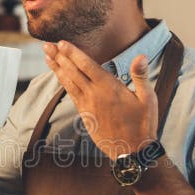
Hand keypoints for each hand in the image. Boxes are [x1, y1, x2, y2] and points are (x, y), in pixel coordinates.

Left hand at [43, 40, 157, 157]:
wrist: (132, 151)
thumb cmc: (142, 124)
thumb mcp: (148, 99)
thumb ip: (141, 76)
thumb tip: (140, 56)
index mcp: (109, 88)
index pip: (87, 65)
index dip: (73, 53)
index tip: (61, 43)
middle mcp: (94, 95)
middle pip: (73, 72)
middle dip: (59, 57)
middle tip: (46, 45)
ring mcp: (87, 106)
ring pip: (68, 83)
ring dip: (56, 68)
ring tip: (47, 56)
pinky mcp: (85, 115)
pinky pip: (71, 94)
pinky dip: (63, 83)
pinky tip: (58, 76)